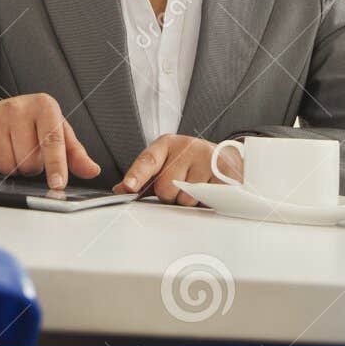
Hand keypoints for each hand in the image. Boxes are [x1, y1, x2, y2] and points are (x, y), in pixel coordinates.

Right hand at [0, 93, 100, 189]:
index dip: (56, 165)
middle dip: (32, 166)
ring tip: (16, 151)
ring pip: (8, 166)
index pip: (52, 140)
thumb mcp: (58, 132)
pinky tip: (0, 150)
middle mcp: (18, 107)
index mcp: (44, 105)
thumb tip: (92, 170)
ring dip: (15, 168)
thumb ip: (75, 153)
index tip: (58, 184)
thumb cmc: (33, 124)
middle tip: (30, 153)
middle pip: (28, 160)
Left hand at [115, 134, 238, 204]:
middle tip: (180, 185)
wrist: (224, 157)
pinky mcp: (222, 172)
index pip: (148, 160)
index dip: (137, 174)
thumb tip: (120, 189)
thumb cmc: (189, 161)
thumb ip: (143, 177)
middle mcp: (185, 147)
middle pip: (165, 187)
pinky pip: (205, 200)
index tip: (129, 186)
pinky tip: (208, 189)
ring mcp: (205, 158)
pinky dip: (205, 200)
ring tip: (196, 186)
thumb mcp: (165, 162)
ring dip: (188, 200)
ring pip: (185, 198)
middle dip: (169, 195)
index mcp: (166, 144)